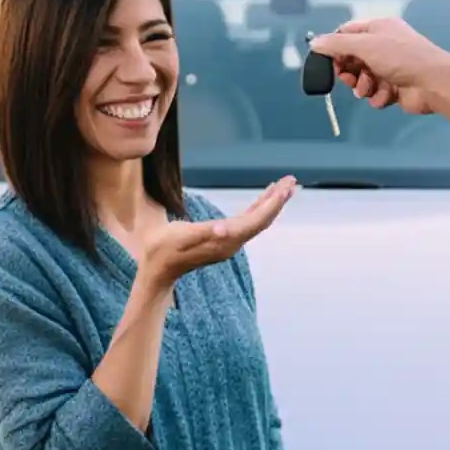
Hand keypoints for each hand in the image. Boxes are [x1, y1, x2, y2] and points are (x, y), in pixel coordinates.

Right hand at [140, 175, 296, 286]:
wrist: (158, 268)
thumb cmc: (164, 249)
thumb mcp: (181, 237)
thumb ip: (202, 232)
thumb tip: (223, 228)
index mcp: (226, 239)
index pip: (256, 220)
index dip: (271, 204)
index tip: (285, 188)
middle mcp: (233, 241)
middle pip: (262, 220)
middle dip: (277, 200)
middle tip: (291, 181)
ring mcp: (230, 241)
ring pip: (258, 220)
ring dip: (271, 203)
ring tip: (284, 186)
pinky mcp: (224, 238)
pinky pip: (248, 221)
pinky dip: (259, 207)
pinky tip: (263, 198)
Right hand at [308, 17, 449, 114]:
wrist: (434, 83)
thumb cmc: (402, 57)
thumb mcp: (365, 45)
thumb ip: (337, 45)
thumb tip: (314, 43)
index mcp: (379, 29)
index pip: (348, 33)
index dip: (335, 47)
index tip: (326, 60)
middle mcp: (384, 46)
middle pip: (353, 59)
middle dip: (348, 72)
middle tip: (348, 79)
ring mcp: (391, 68)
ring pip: (363, 79)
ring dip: (362, 87)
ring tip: (369, 88)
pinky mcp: (395, 88)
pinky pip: (375, 94)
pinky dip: (377, 97)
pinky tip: (386, 96)